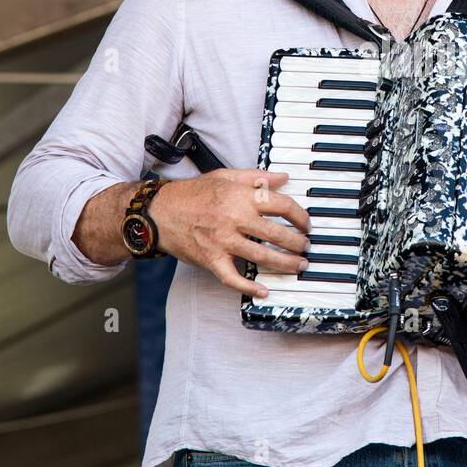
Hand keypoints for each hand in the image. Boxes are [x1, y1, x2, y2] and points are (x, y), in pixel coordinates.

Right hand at [150, 169, 310, 296]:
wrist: (159, 211)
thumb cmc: (192, 193)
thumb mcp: (225, 176)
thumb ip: (256, 177)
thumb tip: (283, 177)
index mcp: (240, 196)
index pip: (282, 205)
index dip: (300, 216)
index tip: (306, 223)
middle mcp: (234, 218)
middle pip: (277, 234)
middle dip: (298, 243)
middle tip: (306, 247)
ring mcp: (223, 241)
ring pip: (262, 256)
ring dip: (285, 264)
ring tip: (298, 266)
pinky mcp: (211, 259)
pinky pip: (232, 278)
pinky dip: (249, 287)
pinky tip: (264, 290)